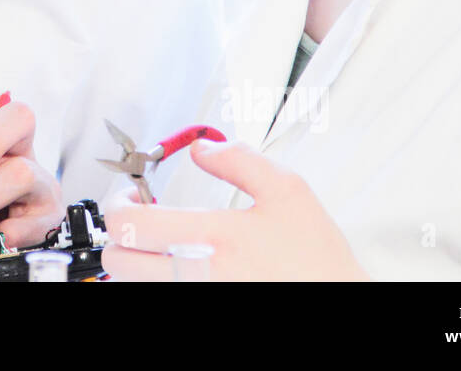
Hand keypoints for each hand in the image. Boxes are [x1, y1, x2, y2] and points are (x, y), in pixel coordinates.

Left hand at [101, 138, 368, 280]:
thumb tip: (201, 149)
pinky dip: (153, 281)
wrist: (341, 301)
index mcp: (214, 236)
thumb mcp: (289, 191)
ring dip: (132, 261)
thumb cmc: (317, 258)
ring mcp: (197, 295)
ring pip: (129, 283)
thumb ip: (240, 161)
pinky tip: (172, 267)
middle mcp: (198, 273)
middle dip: (120, 234)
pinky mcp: (202, 310)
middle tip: (138, 219)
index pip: (132, 222)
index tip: (132, 195)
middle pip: (118, 258)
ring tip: (153, 245)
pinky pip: (155, 296)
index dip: (119, 203)